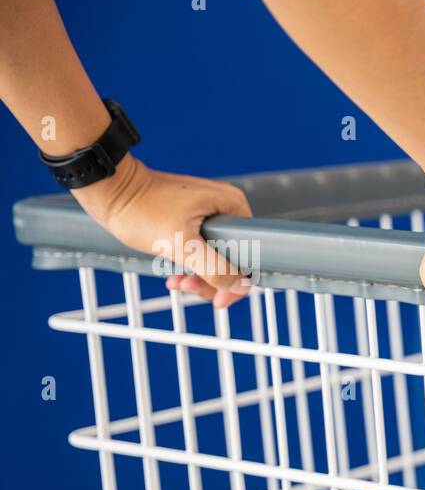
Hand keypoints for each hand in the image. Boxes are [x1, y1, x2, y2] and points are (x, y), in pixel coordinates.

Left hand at [74, 154, 253, 307]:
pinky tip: (173, 276)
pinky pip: (201, 251)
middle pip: (234, 259)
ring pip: (216, 258)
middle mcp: (226, 208)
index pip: (251, 255)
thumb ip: (214, 267)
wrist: (108, 190)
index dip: (237, 282)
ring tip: (175, 283)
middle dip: (211, 281)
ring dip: (197, 277)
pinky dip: (189, 266)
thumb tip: (239, 287)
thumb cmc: (140, 209)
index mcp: (232, 207)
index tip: (217, 299)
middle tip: (187, 289)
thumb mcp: (181, 243)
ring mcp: (209, 214)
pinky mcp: (193, 220)